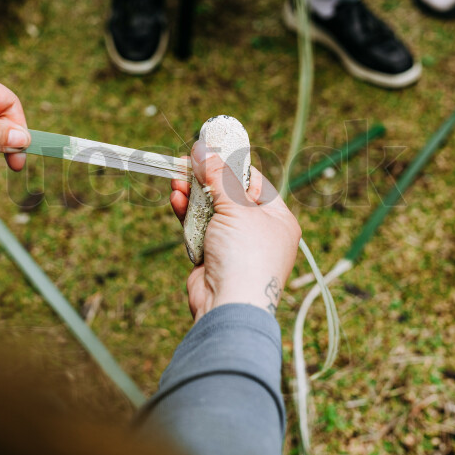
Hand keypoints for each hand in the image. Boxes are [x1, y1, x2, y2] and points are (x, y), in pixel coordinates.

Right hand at [170, 141, 301, 321]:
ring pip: (209, 211)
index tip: (211, 147)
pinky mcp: (211, 256)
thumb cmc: (246, 258)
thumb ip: (218, 178)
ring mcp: (233, 245)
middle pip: (228, 195)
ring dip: (192, 195)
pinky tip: (176, 198)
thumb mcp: (236, 208)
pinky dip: (186, 214)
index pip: (254, 181)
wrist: (230, 307)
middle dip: (206, 178)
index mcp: (277, 219)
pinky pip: (197, 228)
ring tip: (177, 177)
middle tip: (187, 159)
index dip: (231, 164)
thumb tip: (205, 149)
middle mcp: (257, 232)